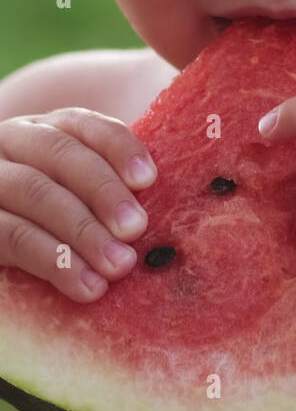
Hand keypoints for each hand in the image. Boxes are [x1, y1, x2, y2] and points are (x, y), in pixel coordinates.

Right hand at [0, 109, 156, 300]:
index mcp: (45, 129)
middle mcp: (13, 144)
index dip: (119, 147)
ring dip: (83, 232)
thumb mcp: (74, 192)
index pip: (84, 124)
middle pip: (60, 153)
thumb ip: (111, 189)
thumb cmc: (52, 221)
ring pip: (35, 192)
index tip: (148, 179)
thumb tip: (164, 207)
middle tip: (137, 229)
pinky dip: (53, 262)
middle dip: (104, 191)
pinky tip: (86, 285)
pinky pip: (12, 236)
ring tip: (119, 266)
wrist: (2, 234)